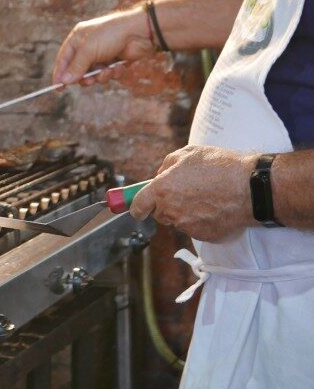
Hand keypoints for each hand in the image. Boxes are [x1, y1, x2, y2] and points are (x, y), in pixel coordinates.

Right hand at [53, 7, 154, 86]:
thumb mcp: (88, 50)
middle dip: (84, 77)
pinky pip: (107, 74)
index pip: (63, 59)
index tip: (58, 88)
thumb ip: (76, 67)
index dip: (60, 74)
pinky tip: (118, 66)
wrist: (140, 32)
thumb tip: (64, 81)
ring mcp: (101, 54)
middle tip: (89, 81)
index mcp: (77, 39)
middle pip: (77, 70)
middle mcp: (87, 47)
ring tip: (107, 71)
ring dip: (100, 76)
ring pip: (93, 75)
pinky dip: (112, 73)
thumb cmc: (110, 35)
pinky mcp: (113, 61)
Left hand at [130, 145, 257, 241]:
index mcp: (162, 189)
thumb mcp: (189, 153)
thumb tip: (159, 175)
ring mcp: (187, 225)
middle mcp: (171, 210)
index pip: (138, 206)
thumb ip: (167, 165)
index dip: (136, 207)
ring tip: (207, 197)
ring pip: (179, 221)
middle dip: (168, 205)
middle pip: (160, 214)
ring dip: (187, 212)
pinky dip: (203, 221)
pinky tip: (216, 207)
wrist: (251, 187)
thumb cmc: (221, 166)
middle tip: (187, 192)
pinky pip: (196, 229)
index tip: (137, 208)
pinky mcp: (203, 235)